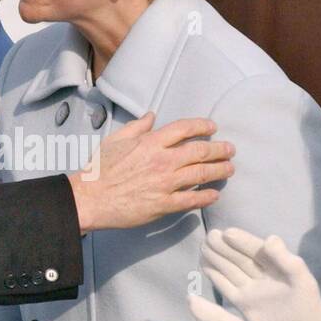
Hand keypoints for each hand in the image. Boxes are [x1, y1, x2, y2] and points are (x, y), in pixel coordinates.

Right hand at [68, 113, 234, 232]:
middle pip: (200, 151)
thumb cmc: (98, 169)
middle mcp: (162, 161)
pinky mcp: (164, 204)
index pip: (185, 129)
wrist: (90, 198)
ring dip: (219, 171)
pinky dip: (206, 197)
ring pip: (201, 174)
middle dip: (220, 149)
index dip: (202, 126)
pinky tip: (214, 195)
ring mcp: (165, 184)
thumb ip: (137, 127)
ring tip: (229, 169)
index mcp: (151, 143)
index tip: (212, 128)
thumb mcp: (115, 140)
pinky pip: (192, 200)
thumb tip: (152, 116)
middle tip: (230, 150)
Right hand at [201, 228, 320, 320]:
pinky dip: (215, 277)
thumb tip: (270, 238)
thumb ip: (287, 260)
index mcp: (277, 266)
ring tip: (203, 246)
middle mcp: (262, 275)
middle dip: (224, 247)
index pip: (257, 250)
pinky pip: (226, 287)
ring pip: (230, 270)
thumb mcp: (303, 281)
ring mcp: (251, 289)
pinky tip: (204, 265)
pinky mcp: (243, 303)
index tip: (227, 232)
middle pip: (240, 258)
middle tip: (209, 235)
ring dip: (217, 258)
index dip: (243, 241)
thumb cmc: (308, 308)